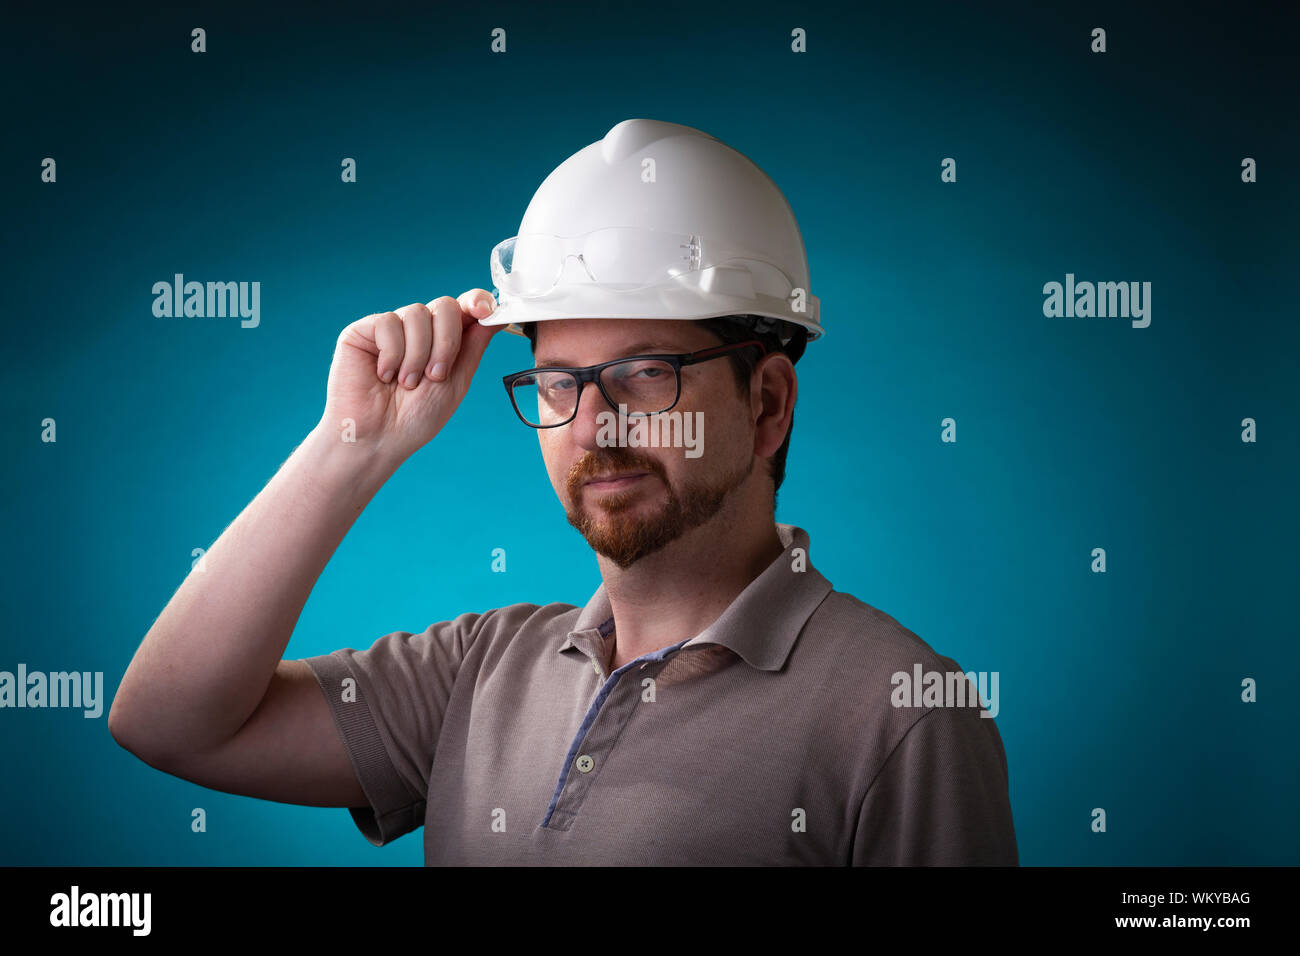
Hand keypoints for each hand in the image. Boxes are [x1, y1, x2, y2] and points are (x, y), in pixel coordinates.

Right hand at [318, 290, 503, 462]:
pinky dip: (392, 354)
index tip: (486, 311)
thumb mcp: (456, 382)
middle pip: (445, 306)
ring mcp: (391, 328)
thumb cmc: (416, 417)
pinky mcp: (363, 331)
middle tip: (435, 376)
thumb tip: (498, 316)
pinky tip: (384, 375)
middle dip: (446, 343)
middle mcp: (418, 329)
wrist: (379, 438)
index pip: (463, 306)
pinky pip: (388, 323)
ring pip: (417, 313)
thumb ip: (474, 346)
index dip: (476, 301)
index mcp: (442, 339)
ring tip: (406, 383)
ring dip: (418, 355)